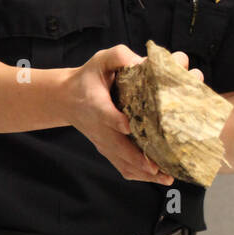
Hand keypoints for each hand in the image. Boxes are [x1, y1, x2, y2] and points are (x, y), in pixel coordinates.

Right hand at [61, 44, 200, 184]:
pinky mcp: (108, 150)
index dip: (115, 120)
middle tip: (157, 166)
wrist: (67, 98)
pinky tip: (159, 178)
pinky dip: (140, 176)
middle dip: (138, 158)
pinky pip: (123, 167)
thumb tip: (145, 62)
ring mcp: (104, 142)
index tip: (127, 126)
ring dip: (144, 172)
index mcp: (95, 103)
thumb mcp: (102, 60)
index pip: (104, 114)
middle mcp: (99, 127)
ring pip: (122, 162)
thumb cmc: (89, 78)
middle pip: (117, 147)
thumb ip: (120, 56)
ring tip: (166, 177)